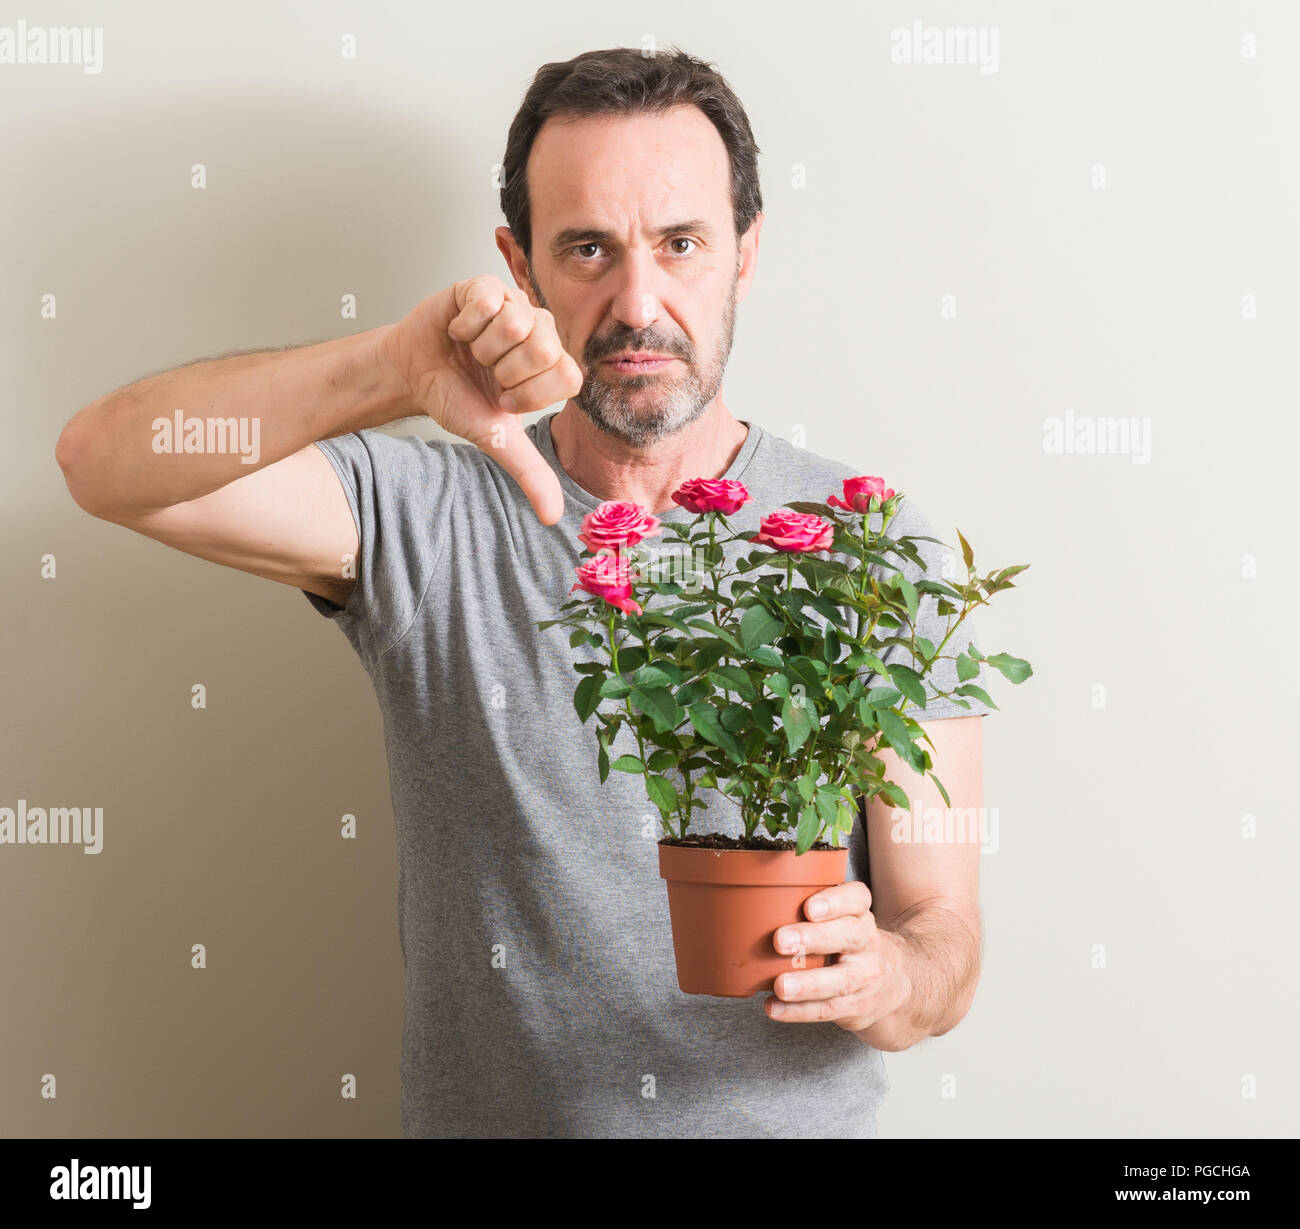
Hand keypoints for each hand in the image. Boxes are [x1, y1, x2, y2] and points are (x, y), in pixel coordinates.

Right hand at [380, 275, 583, 524]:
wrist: (413, 374)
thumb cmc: (457, 398)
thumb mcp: (495, 438)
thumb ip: (529, 471)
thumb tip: (550, 515)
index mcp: (553, 365)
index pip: (566, 376)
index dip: (528, 393)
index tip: (504, 397)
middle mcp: (541, 331)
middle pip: (542, 348)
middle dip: (502, 370)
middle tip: (485, 372)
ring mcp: (514, 304)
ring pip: (515, 322)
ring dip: (481, 346)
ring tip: (471, 351)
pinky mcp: (484, 286)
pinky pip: (487, 299)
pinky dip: (465, 323)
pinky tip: (459, 330)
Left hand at [764, 880, 910, 1034]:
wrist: (895, 982)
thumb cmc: (849, 940)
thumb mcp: (843, 916)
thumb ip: (808, 905)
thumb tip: (751, 899)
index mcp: (860, 913)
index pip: (856, 899)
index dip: (834, 902)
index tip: (809, 907)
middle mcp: (867, 942)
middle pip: (849, 936)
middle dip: (814, 938)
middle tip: (780, 940)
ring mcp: (864, 976)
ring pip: (840, 980)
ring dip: (807, 984)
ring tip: (780, 985)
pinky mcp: (855, 1006)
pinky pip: (827, 1009)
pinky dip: (798, 1011)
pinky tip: (774, 1007)